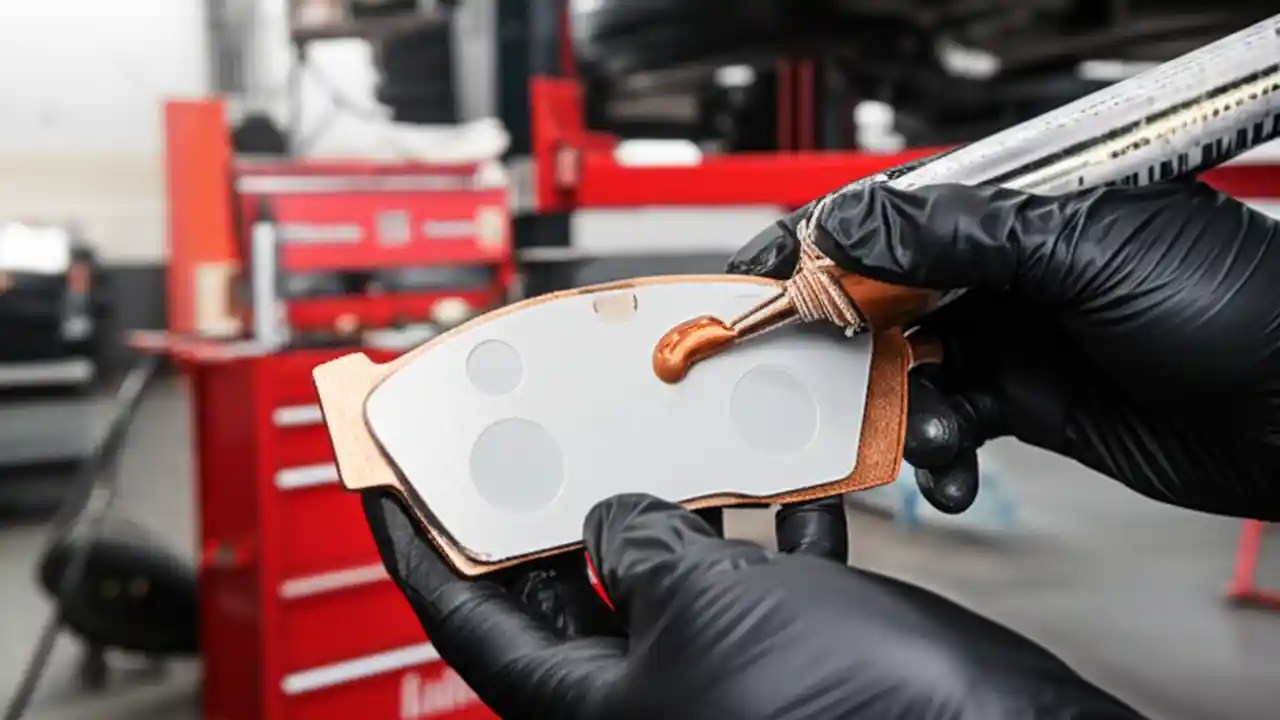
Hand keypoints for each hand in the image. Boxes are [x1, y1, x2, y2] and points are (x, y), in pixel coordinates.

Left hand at [364, 491, 1140, 719]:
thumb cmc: (848, 718)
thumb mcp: (702, 608)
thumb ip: (637, 547)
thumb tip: (615, 520)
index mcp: (591, 707)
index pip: (464, 617)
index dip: (416, 541)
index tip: (386, 478)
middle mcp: (644, 693)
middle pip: (556, 585)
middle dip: (540, 504)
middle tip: (521, 436)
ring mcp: (716, 671)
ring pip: (660, 571)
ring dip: (660, 500)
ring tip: (645, 433)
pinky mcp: (785, 653)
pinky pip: (752, 576)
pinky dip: (757, 522)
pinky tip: (771, 474)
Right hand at [729, 180, 1279, 519]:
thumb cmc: (1238, 305)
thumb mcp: (1088, 253)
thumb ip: (960, 236)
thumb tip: (853, 222)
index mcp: (1014, 208)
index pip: (886, 215)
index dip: (813, 248)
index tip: (757, 286)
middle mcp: (1004, 266)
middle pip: (882, 297)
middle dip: (840, 342)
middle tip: (804, 382)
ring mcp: (1012, 334)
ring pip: (908, 370)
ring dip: (896, 411)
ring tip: (927, 438)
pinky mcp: (1025, 398)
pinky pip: (949, 421)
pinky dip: (936, 453)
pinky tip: (951, 472)